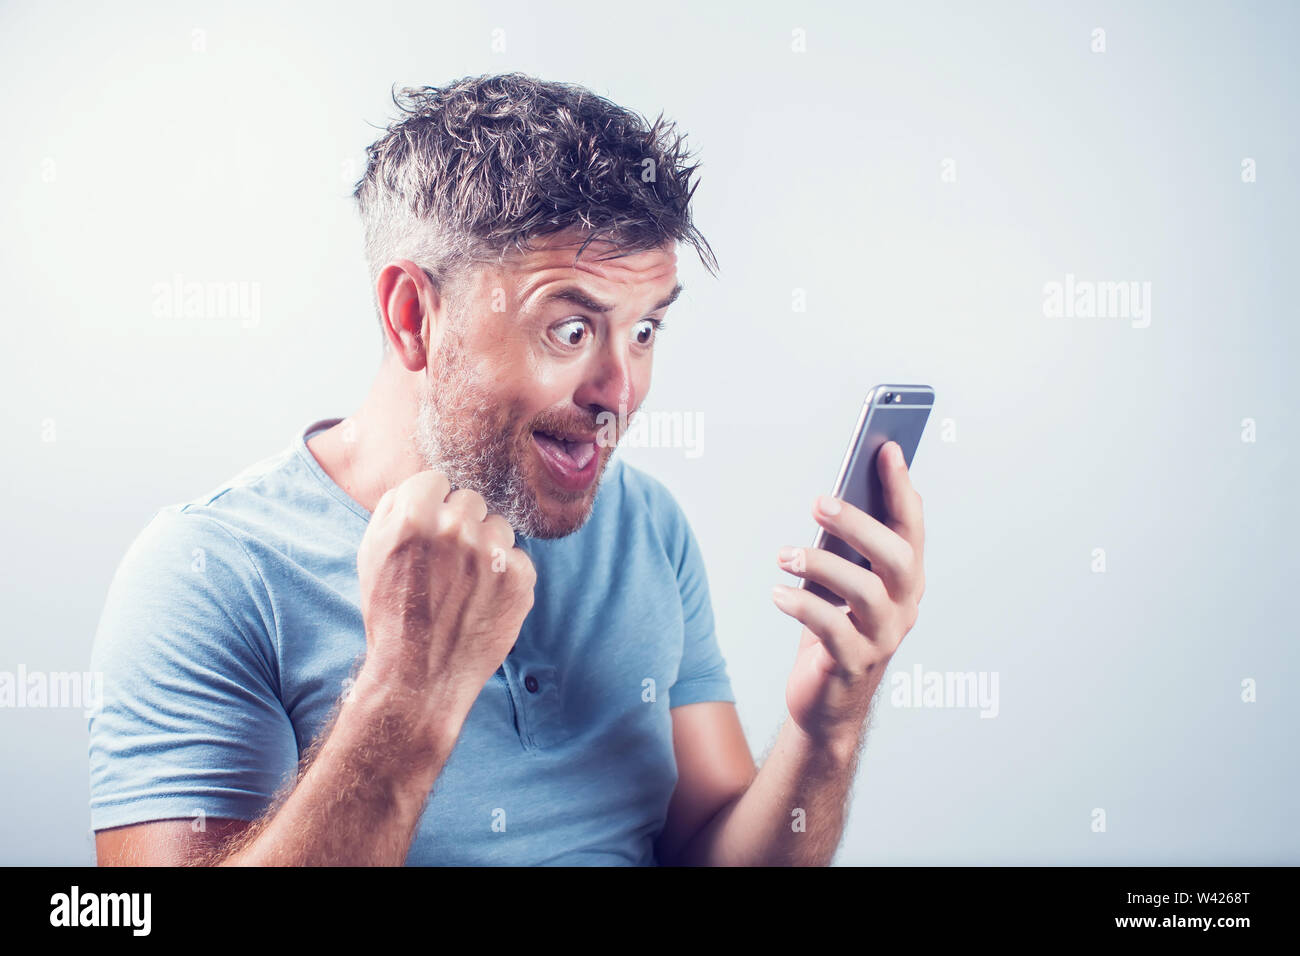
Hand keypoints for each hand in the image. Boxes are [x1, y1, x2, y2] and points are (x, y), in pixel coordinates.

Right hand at [355, 469, 536, 734]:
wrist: (420, 678)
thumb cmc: (392, 614)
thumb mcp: (371, 554)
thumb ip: (394, 508)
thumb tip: (421, 483)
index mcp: (412, 516)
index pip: (436, 480)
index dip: (430, 506)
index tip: (428, 532)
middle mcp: (454, 528)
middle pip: (470, 499)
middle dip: (459, 524)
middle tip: (446, 563)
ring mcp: (492, 552)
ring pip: (498, 526)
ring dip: (486, 547)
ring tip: (464, 585)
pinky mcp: (521, 577)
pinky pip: (518, 557)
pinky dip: (506, 576)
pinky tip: (483, 601)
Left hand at [773, 441, 925, 755]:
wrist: (827, 700)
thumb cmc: (835, 627)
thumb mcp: (844, 581)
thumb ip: (849, 544)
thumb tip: (837, 493)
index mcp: (906, 579)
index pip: (912, 527)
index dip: (902, 488)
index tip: (886, 449)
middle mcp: (904, 607)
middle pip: (898, 558)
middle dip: (859, 524)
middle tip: (818, 503)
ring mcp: (883, 638)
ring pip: (866, 593)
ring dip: (822, 565)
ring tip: (785, 554)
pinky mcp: (853, 665)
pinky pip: (833, 631)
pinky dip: (803, 607)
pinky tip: (778, 593)